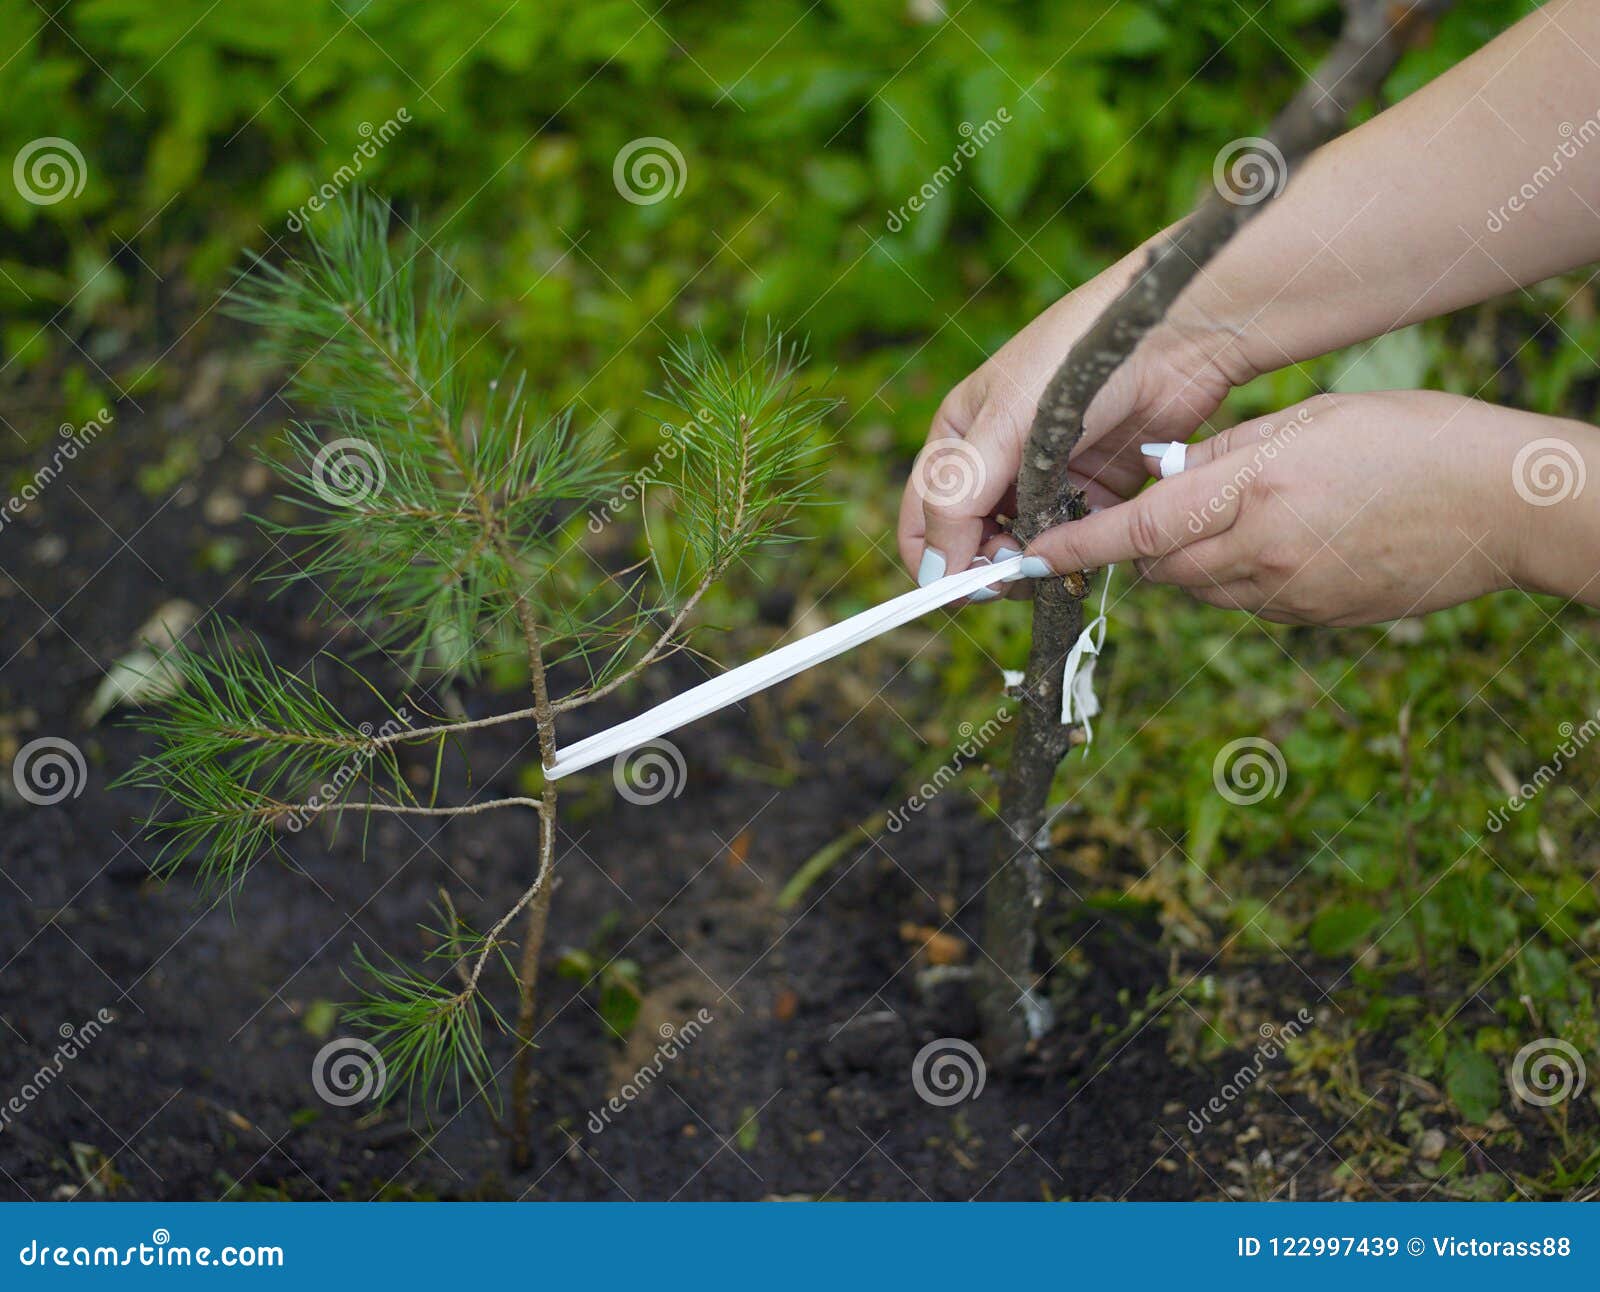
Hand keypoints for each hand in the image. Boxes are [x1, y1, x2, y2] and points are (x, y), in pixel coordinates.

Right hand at [896, 245, 1237, 594]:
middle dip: (986, 565)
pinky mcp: (1094, 490)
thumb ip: (962, 496)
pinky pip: (1072, 541)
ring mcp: (1046, 478)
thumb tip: (936, 569)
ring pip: (1021, 547)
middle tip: (1014, 571)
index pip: (924, 517)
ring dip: (1030, 564)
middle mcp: (997, 461)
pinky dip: (1072, 554)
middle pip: (971, 541)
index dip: (937, 558)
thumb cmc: (1076, 361)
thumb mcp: (1004, 424)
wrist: (1172, 334)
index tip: (965, 585)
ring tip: (1050, 559)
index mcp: (960, 436)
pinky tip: (1083, 550)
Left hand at [1024, 390, 1599, 625]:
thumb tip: (1164, 475)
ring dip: (1190, 560)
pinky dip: (1238, 577)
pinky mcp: (1315, 619)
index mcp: (1255, 494)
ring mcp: (1291, 596)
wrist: (1505, 505)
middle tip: (1142, 511)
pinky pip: (1249, 604)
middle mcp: (1262, 555)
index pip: (1139, 531)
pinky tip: (1280, 539)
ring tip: (1232, 514)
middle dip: (1141, 546)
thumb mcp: (1309, 420)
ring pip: (1202, 590)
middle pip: (1162, 568)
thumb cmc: (1413, 440)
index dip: (1078, 545)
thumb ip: (1226, 455)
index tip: (1032, 556)